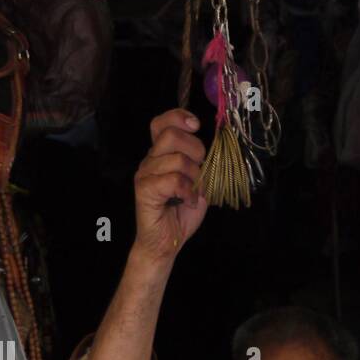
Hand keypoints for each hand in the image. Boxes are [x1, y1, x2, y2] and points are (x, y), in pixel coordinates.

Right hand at [132, 109, 207, 265]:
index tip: (197, 125)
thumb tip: (216, 149)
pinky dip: (187, 192)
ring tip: (193, 193)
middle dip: (195, 150)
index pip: (162, 123)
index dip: (179, 117)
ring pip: (176, 160)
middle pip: (171, 135)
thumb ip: (201, 165)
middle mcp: (150, 160)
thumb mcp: (198, 183)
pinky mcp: (144, 190)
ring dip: (193, 177)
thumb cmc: (181, 214)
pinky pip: (172, 180)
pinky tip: (187, 202)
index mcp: (161, 154)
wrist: (166, 242)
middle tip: (199, 171)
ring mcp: (144, 174)